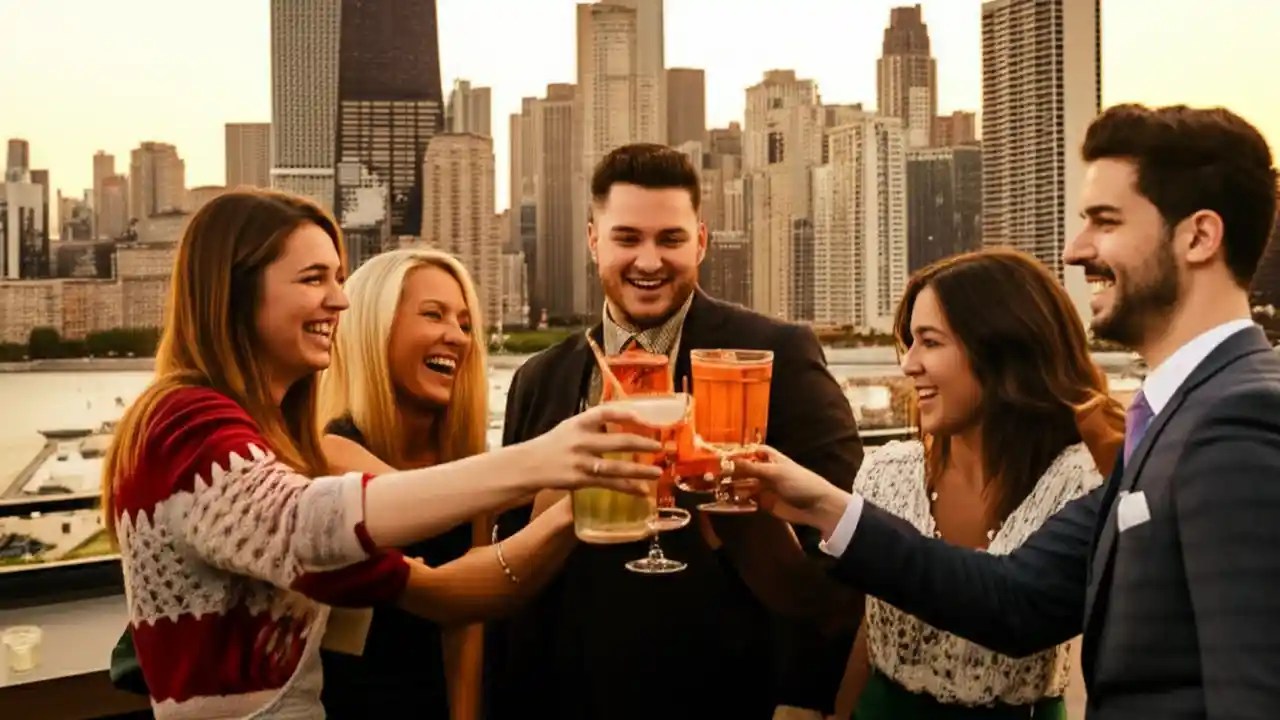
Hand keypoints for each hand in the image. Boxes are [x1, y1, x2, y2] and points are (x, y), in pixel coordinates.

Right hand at [516, 403, 662, 494]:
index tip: (645, 418)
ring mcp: (581, 461)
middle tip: (659, 447)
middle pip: (618, 441)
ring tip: (657, 472)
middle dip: (642, 444)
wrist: (528, 465)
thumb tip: (622, 420)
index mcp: (580, 422)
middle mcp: (581, 440)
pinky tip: (641, 491)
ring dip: (639, 470)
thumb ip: (593, 425)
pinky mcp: (581, 480)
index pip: (606, 412)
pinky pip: (609, 484)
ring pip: (617, 467)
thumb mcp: (570, 427)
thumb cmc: (553, 445)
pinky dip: (627, 488)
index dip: (627, 414)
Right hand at [729, 446, 851, 536]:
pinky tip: (727, 499)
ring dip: (733, 486)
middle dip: (732, 470)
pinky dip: (739, 500)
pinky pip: (749, 500)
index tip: (723, 454)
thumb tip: (731, 460)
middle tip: (713, 473)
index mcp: (772, 459)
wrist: (817, 507)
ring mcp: (766, 488)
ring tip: (717, 487)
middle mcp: (767, 472)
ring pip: (745, 485)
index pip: (754, 451)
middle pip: (746, 469)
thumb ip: (753, 468)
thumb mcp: (775, 472)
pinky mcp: (765, 503)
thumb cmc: (799, 483)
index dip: (741, 452)